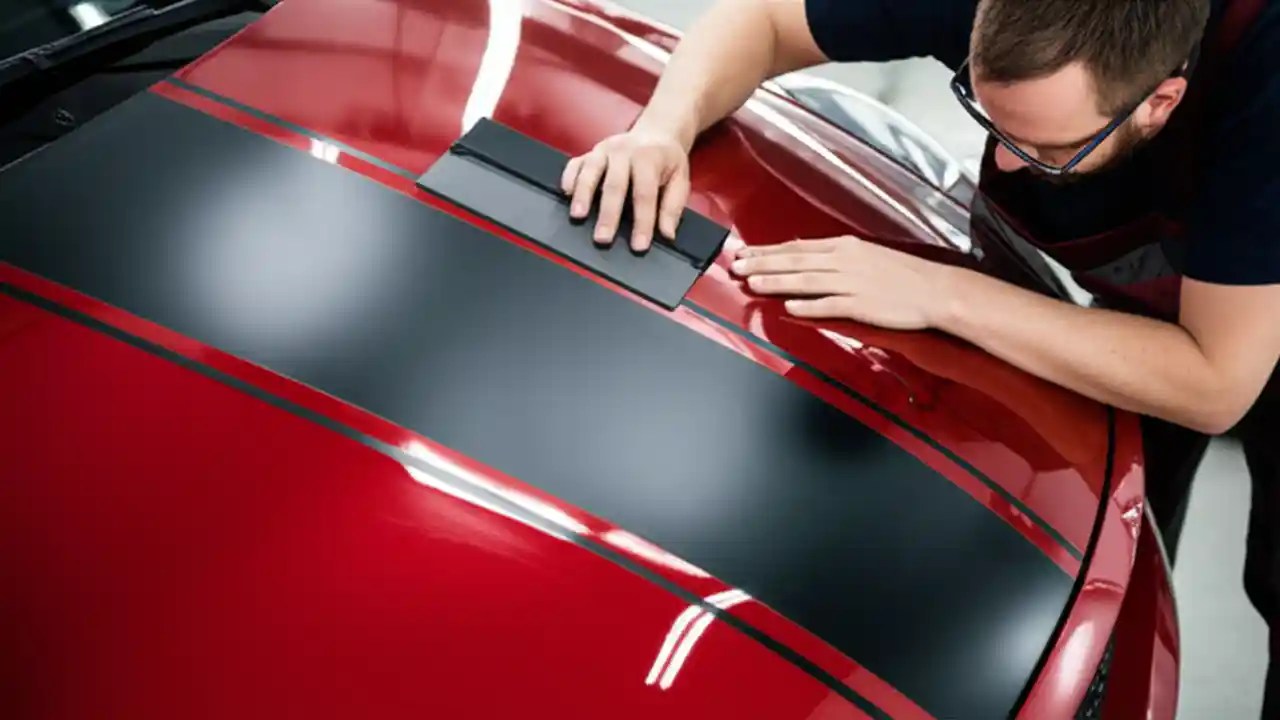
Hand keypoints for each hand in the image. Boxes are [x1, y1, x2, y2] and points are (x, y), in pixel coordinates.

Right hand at [561, 128, 690, 251]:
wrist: (656, 131)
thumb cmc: (667, 160)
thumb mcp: (680, 180)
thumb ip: (672, 207)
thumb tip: (667, 233)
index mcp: (648, 158)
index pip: (644, 193)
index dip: (642, 221)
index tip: (639, 245)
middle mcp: (623, 151)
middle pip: (614, 185)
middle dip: (608, 214)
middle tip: (602, 239)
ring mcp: (604, 150)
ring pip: (591, 172)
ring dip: (583, 195)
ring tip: (578, 217)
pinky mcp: (590, 152)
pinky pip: (575, 164)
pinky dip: (569, 178)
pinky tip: (566, 194)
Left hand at [730, 236, 952, 330]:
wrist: (935, 290)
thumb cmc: (902, 275)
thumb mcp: (866, 255)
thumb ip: (835, 257)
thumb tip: (806, 257)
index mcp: (844, 247)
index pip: (796, 247)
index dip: (767, 251)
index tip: (744, 253)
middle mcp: (844, 261)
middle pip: (795, 262)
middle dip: (762, 264)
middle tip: (736, 266)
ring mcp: (852, 283)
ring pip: (806, 281)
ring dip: (777, 282)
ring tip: (752, 284)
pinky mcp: (861, 305)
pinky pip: (829, 305)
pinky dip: (808, 306)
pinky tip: (789, 307)